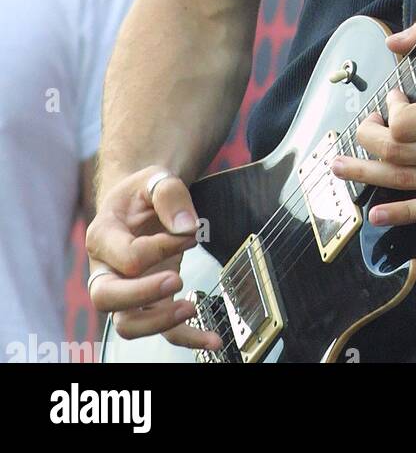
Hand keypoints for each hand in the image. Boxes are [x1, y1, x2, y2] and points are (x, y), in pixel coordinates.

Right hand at [85, 165, 221, 352]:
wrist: (140, 204)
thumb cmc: (143, 193)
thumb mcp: (155, 179)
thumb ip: (170, 195)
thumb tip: (187, 227)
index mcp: (102, 236)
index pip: (128, 255)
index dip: (161, 247)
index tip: (191, 233)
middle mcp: (106, 270)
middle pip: (107, 298)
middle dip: (142, 294)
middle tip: (175, 280)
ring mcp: (126, 291)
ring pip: (127, 324)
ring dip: (158, 322)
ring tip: (191, 308)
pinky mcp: (149, 303)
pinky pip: (161, 331)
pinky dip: (187, 338)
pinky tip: (213, 339)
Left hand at [330, 15, 415, 225]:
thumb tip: (394, 44)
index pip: (407, 123)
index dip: (390, 111)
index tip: (394, 97)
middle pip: (400, 154)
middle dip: (370, 140)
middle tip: (361, 129)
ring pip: (408, 182)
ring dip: (369, 176)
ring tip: (341, 168)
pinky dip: (401, 214)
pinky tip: (376, 215)